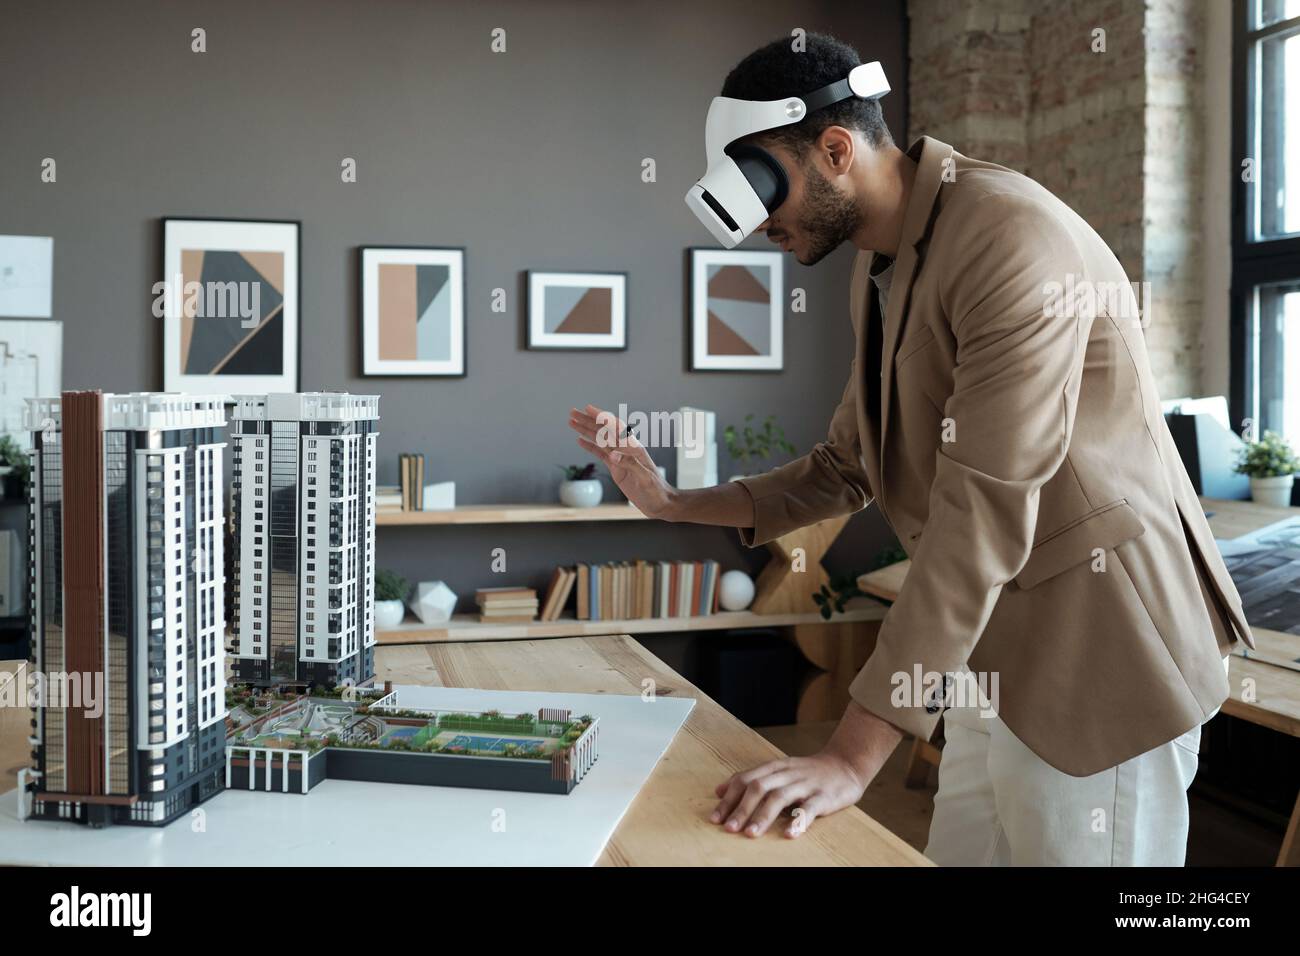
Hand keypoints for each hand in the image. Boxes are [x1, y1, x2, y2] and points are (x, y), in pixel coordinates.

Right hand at [567, 404, 675, 518]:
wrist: (661, 503)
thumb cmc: (657, 490)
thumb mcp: (645, 478)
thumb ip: (630, 464)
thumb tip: (612, 455)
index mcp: (634, 448)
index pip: (615, 427)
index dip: (602, 417)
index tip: (588, 408)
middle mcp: (625, 449)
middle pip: (604, 430)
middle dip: (588, 420)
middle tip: (573, 412)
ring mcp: (620, 457)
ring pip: (599, 440)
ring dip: (586, 430)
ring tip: (572, 422)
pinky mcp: (616, 467)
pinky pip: (600, 453)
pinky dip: (589, 446)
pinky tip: (580, 440)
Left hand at [711, 751, 868, 838]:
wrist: (846, 764)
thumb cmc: (808, 773)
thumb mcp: (778, 771)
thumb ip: (751, 779)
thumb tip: (720, 791)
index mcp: (774, 768)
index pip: (746, 779)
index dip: (729, 798)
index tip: (715, 817)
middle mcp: (787, 773)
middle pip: (759, 787)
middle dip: (741, 808)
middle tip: (729, 828)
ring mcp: (805, 784)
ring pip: (780, 797)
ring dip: (763, 815)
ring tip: (750, 833)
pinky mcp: (824, 797)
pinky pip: (810, 809)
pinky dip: (798, 821)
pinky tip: (788, 834)